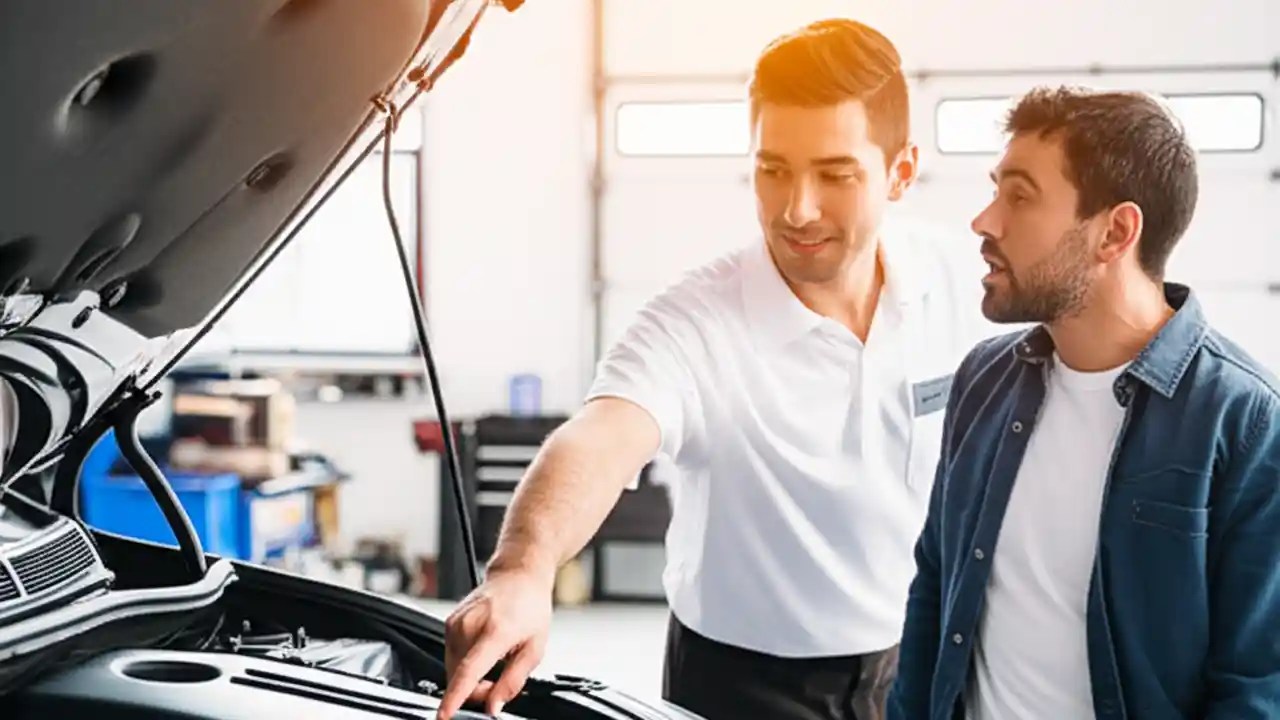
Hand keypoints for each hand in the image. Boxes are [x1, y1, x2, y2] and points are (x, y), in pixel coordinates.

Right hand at [437, 565, 553, 718]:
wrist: (518, 576)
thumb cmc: (530, 606)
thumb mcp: (535, 648)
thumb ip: (513, 681)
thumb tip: (494, 706)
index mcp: (495, 630)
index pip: (469, 671)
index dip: (456, 697)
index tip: (444, 714)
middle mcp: (470, 625)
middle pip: (460, 676)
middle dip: (476, 690)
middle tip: (498, 682)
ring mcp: (456, 622)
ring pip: (454, 669)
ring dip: (471, 676)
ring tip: (495, 662)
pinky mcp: (449, 623)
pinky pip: (452, 656)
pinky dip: (466, 662)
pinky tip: (483, 651)